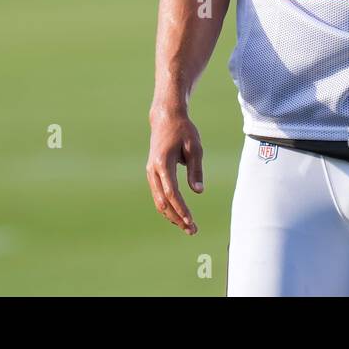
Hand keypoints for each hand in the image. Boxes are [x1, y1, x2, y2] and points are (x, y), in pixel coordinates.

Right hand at [146, 107, 203, 234]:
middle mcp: (153, 170)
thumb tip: (198, 191)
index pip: (172, 192)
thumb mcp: (195, 147)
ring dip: (172, 215)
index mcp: (163, 163)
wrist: (165, 117)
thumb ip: (196, 169)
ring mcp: (151, 172)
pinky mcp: (152, 173)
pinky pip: (159, 194)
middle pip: (163, 201)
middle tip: (193, 230)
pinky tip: (178, 215)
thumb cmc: (183, 131)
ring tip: (188, 227)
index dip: (181, 209)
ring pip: (159, 200)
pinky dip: (168, 206)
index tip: (191, 221)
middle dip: (177, 218)